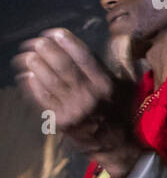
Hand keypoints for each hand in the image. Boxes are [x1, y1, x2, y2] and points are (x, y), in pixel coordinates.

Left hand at [12, 28, 143, 177]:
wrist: (113, 144)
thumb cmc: (119, 110)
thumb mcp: (128, 85)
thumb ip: (123, 60)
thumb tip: (122, 37)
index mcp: (106, 86)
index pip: (85, 59)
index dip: (69, 43)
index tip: (56, 32)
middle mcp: (90, 97)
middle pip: (64, 68)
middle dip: (48, 51)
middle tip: (37, 41)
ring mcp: (74, 110)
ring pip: (50, 82)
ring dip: (36, 66)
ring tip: (28, 54)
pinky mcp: (60, 120)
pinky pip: (43, 99)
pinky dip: (33, 85)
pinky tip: (27, 74)